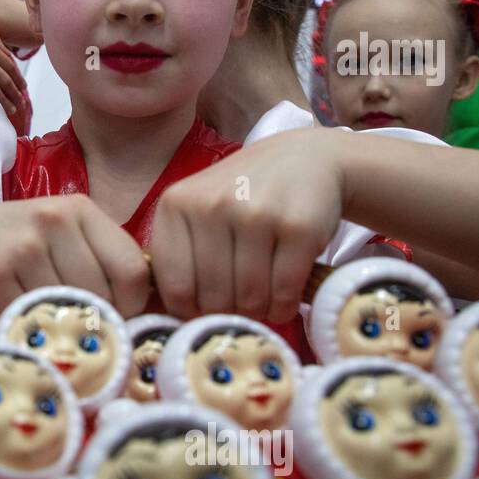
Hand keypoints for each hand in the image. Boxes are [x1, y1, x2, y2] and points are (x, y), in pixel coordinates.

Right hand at [0, 195, 151, 317]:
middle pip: (102, 295)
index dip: (131, 305)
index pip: (133, 269)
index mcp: (80, 209)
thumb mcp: (60, 234)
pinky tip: (15, 319)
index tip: (114, 317)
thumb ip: (99, 260)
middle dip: (91, 321)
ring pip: (67, 310)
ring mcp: (22, 246)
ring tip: (39, 318)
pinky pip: (30, 319)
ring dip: (56, 327)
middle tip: (70, 326)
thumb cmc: (12, 244)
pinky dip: (27, 331)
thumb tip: (143, 314)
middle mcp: (53, 220)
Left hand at [149, 128, 344, 323]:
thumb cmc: (242, 196)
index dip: (190, 312)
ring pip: (249, 300)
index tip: (204, 308)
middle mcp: (211, 205)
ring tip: (262, 298)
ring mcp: (256, 214)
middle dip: (227, 313)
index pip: (174, 288)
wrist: (305, 159)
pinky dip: (284, 307)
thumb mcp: (196, 210)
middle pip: (212, 298)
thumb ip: (178, 255)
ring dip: (258, 312)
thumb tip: (172, 319)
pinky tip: (284, 298)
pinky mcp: (298, 227)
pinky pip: (284, 293)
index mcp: (176, 204)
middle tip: (239, 303)